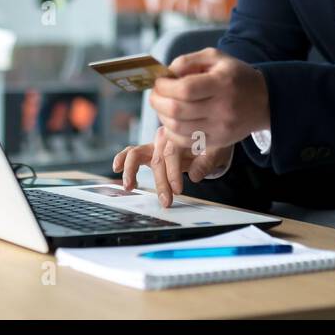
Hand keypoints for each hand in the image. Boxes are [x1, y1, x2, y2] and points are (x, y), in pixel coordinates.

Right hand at [111, 126, 233, 207]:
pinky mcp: (148, 151)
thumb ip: (207, 161)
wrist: (208, 135)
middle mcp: (164, 135)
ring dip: (131, 170)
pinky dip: (122, 159)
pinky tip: (117, 168)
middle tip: (166, 201)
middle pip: (158, 160)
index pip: (172, 154)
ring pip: (137, 153)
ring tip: (129, 186)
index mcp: (181, 132)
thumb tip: (195, 176)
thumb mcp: (217, 149)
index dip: (174, 174)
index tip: (178, 190)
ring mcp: (154, 143)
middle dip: (160, 183)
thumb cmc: (212, 143)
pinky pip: (132, 152)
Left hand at [149, 47, 270, 152]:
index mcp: (222, 83)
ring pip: (177, 128)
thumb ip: (188, 61)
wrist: (264, 101)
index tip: (159, 81)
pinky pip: (185, 141)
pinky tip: (172, 120)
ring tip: (162, 105)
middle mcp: (222, 108)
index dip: (164, 86)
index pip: (185, 89)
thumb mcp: (216, 58)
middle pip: (177, 110)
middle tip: (155, 93)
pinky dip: (171, 131)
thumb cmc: (236, 76)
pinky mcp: (217, 142)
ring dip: (161, 116)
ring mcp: (220, 129)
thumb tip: (165, 74)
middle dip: (157, 101)